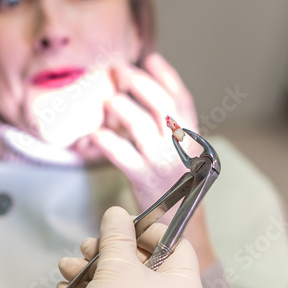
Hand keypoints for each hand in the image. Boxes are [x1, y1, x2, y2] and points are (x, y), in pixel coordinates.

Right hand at [55, 208, 203, 287]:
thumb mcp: (115, 265)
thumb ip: (117, 234)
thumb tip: (117, 213)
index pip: (177, 247)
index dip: (148, 230)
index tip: (121, 225)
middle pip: (147, 267)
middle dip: (111, 252)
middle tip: (88, 246)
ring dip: (94, 272)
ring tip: (67, 267)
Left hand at [87, 53, 215, 268]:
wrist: (177, 230)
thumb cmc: (172, 187)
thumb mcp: (177, 155)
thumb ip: (165, 128)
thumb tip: (138, 94)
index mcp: (193, 140)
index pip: (183, 101)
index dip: (168, 77)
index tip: (151, 58)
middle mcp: (182, 149)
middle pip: (163, 106)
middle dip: (140, 83)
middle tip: (119, 70)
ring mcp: (164, 165)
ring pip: (142, 126)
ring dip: (121, 108)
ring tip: (107, 101)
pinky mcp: (144, 181)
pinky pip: (123, 156)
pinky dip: (108, 142)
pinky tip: (95, 135)